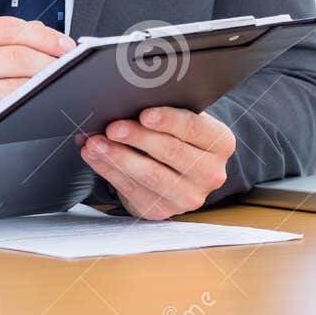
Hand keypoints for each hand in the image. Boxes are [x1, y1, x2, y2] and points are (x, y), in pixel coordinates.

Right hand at [0, 18, 74, 186]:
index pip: (6, 26)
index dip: (43, 34)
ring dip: (46, 80)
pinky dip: (32, 101)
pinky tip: (41, 100)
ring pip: (18, 78)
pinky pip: (11, 104)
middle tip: (68, 64)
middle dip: (51, 57)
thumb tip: (39, 32)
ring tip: (59, 81)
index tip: (63, 43)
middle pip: (16, 51)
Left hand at [78, 107, 235, 220]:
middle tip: (112, 127)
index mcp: (220, 143)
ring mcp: (188, 196)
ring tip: (95, 143)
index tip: (144, 114)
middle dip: (137, 138)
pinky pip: (132, 189)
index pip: (194, 128)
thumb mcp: (183, 121)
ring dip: (117, 157)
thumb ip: (165, 113)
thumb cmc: (179, 137)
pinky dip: (109, 171)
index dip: (168, 120)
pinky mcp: (163, 210)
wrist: (180, 173)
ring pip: (150, 175)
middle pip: (170, 152)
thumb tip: (126, 103)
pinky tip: (96, 158)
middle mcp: (211, 173)